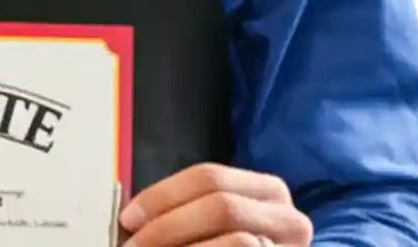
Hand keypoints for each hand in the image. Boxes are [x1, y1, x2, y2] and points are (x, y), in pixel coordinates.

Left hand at [119, 164, 312, 246]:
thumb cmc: (225, 245)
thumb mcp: (211, 225)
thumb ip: (186, 213)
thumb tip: (133, 217)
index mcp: (267, 190)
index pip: (208, 177)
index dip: (162, 195)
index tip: (129, 217)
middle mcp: (289, 217)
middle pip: (221, 206)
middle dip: (169, 227)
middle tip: (134, 246)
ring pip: (238, 241)